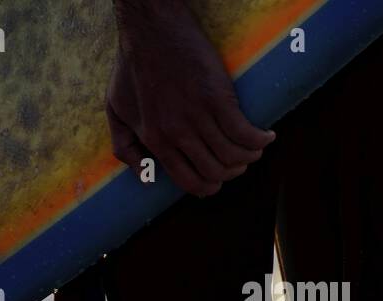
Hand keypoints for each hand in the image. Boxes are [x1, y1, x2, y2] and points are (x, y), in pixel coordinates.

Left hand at [107, 0, 274, 196]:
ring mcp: (199, 117)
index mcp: (155, 141)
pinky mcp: (218, 98)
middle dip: (230, 173)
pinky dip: (260, 140)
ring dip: (248, 157)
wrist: (150, 30)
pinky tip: (267, 136)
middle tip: (238, 163)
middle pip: (215, 172)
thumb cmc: (131, 68)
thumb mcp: (115, 112)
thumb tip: (144, 177)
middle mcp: (178, 135)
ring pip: (233, 155)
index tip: (216, 182)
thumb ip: (124, 147)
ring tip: (255, 149)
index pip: (188, 180)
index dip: (206, 187)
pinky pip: (244, 132)